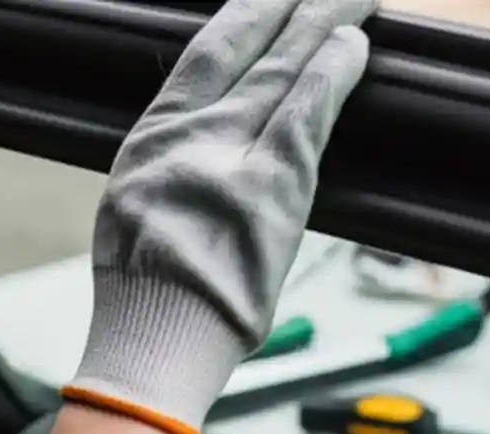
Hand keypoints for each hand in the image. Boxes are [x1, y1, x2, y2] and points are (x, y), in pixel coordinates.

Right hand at [65, 0, 377, 433]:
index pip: (204, 56)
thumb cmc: (147, 297)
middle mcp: (185, 138)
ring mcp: (227, 159)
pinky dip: (332, 76)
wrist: (154, 344)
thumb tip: (211, 144)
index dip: (246, 14)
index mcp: (148, 142)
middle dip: (295, 6)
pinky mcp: (269, 191)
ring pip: (283, 71)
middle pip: (249, 50)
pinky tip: (354, 47)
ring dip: (325, 25)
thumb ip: (172, 167)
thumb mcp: (135, 215)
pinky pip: (307, 115)